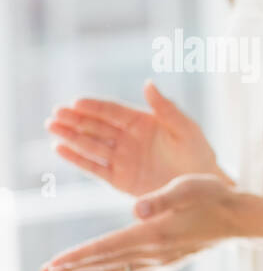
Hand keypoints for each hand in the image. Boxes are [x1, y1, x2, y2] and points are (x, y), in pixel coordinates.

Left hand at [39, 175, 245, 270]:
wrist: (239, 218)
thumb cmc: (214, 196)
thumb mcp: (188, 187)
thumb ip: (161, 199)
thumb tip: (135, 210)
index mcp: (155, 234)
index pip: (107, 248)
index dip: (77, 256)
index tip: (51, 265)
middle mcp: (155, 253)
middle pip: (106, 264)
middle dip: (73, 270)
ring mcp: (161, 261)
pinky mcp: (166, 261)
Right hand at [45, 81, 226, 195]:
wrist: (203, 186)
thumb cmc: (199, 154)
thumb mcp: (185, 129)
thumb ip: (166, 109)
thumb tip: (148, 84)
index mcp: (142, 122)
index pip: (113, 111)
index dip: (94, 107)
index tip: (76, 102)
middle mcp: (128, 139)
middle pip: (96, 126)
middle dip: (76, 119)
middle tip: (56, 113)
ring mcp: (122, 158)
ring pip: (91, 144)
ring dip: (71, 136)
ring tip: (51, 127)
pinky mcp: (120, 179)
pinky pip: (95, 167)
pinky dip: (77, 159)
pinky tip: (59, 149)